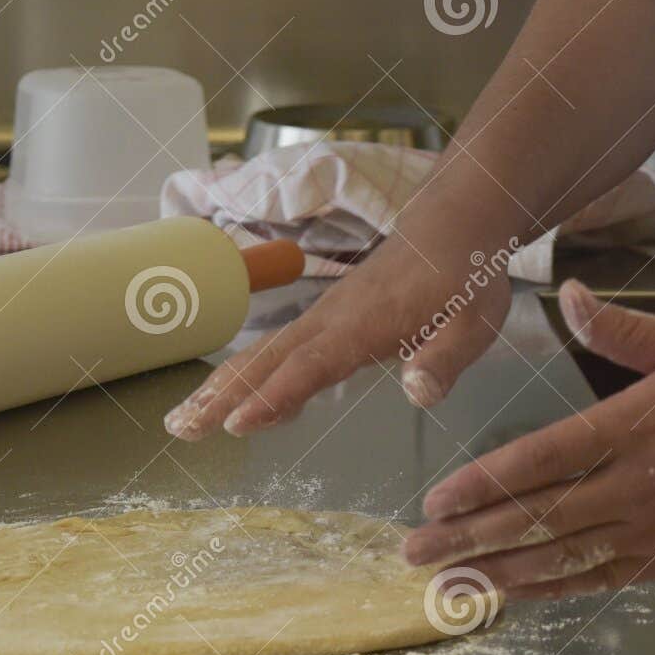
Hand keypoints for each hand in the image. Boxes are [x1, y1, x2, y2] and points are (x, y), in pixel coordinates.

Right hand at [164, 235, 512, 439]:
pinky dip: (247, 379)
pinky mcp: (324, 322)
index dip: (274, 396)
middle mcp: (331, 321)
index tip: (239, 424)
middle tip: (180, 428)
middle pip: (266, 361)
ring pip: (262, 355)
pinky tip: (233, 407)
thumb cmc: (465, 276)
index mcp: (363, 325)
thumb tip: (418, 392)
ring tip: (183, 422)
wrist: (453, 226)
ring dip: (221, 388)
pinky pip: (277, 354)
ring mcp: (322, 319)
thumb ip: (444, 360)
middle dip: (221, 395)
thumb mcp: (474, 321)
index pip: (311, 366)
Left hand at [404, 279, 654, 599]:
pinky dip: (547, 589)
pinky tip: (505, 594)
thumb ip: (624, 330)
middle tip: (415, 552)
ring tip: (444, 585)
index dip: (484, 485)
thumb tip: (569, 295)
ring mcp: (651, 530)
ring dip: (496, 573)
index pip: (543, 460)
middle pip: (538, 518)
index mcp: (638, 426)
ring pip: (560, 559)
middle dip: (469, 538)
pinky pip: (594, 580)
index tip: (436, 501)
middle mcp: (638, 485)